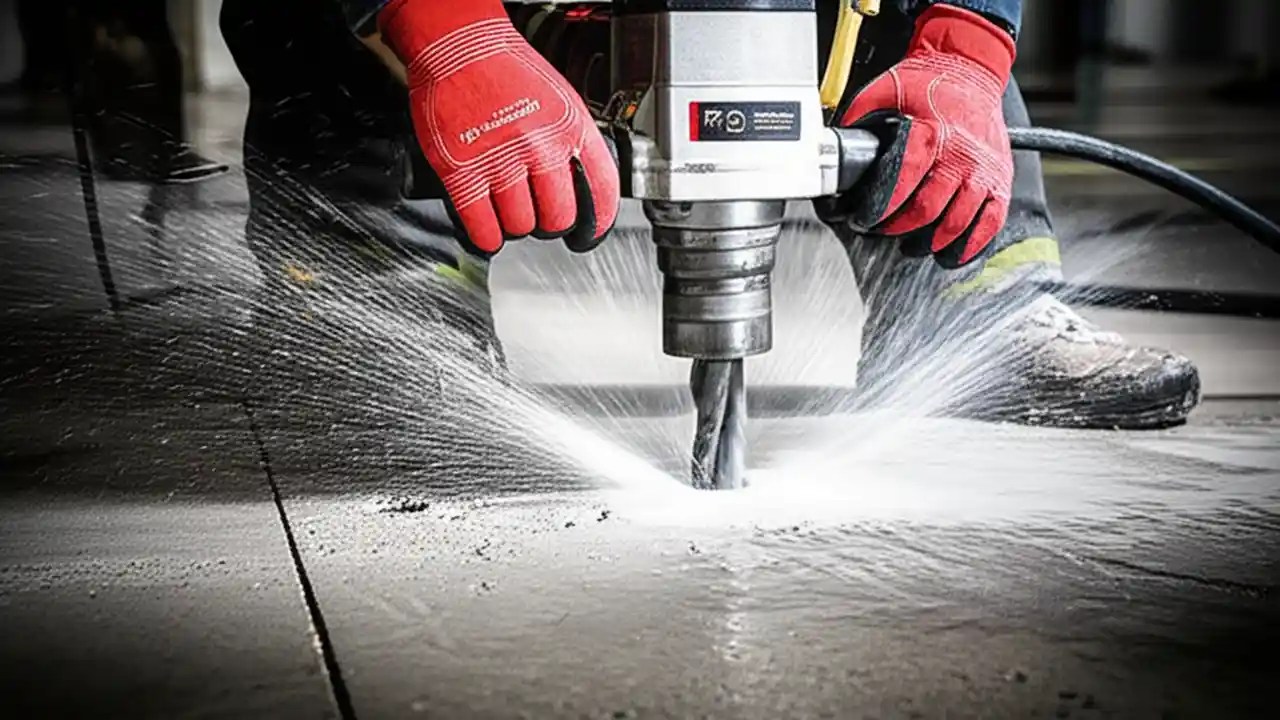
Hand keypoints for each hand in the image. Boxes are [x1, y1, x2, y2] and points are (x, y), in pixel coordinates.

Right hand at [378, 0, 618, 253]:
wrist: (459, 46)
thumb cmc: (507, 71)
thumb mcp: (561, 100)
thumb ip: (574, 142)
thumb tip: (587, 188)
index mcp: (570, 127)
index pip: (601, 190)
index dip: (598, 221)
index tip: (588, 232)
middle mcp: (539, 145)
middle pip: (558, 218)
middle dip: (549, 224)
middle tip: (539, 216)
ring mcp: (499, 159)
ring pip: (520, 226)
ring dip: (515, 226)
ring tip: (507, 208)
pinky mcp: (461, 170)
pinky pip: (482, 227)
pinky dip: (487, 237)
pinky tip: (488, 231)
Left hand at [834, 5, 1015, 266]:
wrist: (970, 69)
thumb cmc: (926, 82)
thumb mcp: (883, 91)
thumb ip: (857, 119)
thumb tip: (831, 148)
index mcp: (929, 133)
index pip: (902, 183)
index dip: (879, 210)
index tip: (863, 221)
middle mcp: (960, 154)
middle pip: (927, 209)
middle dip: (899, 228)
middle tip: (883, 231)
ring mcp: (983, 169)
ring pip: (958, 221)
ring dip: (931, 241)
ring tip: (912, 245)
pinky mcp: (999, 178)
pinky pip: (991, 221)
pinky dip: (972, 243)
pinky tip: (952, 253)